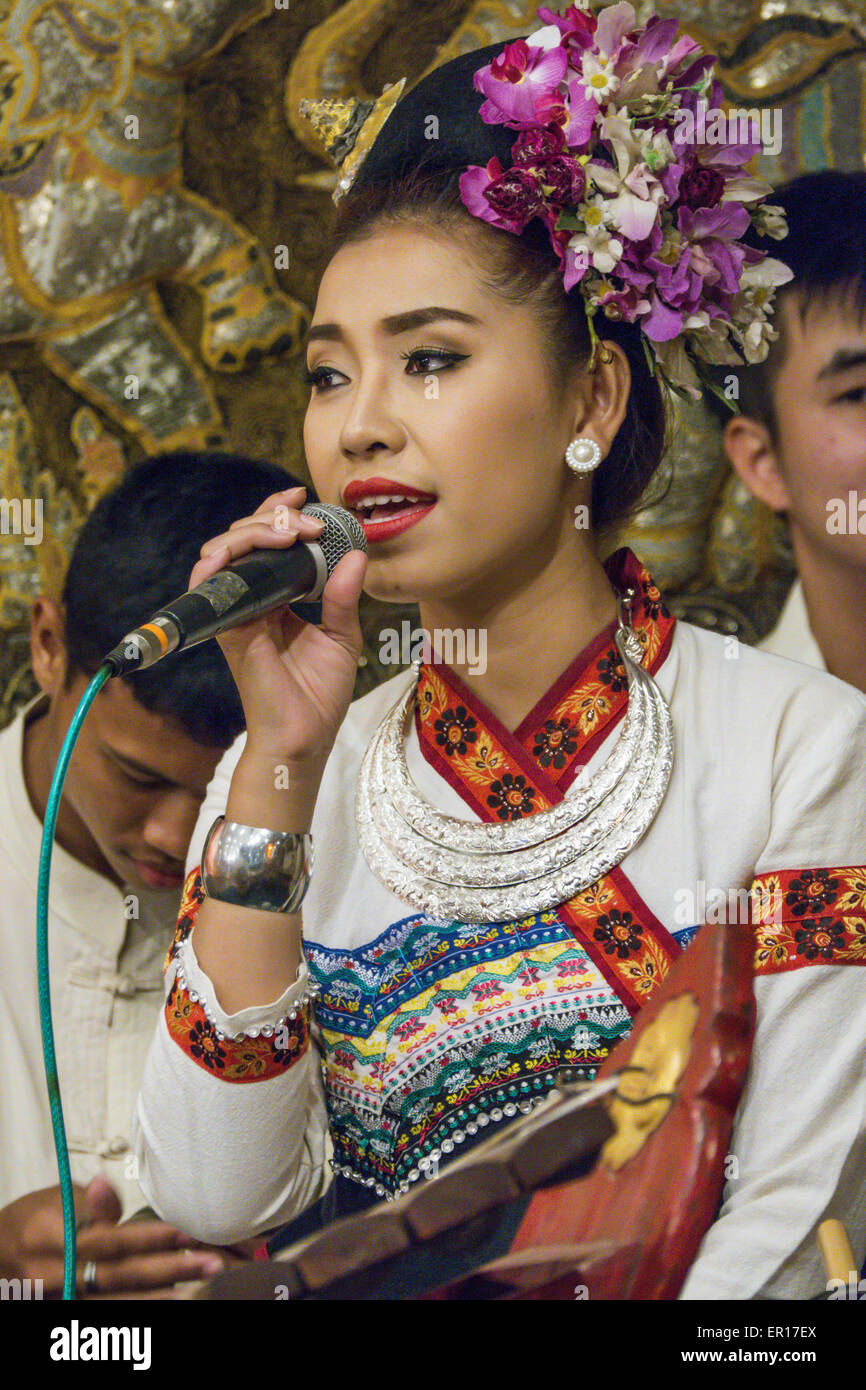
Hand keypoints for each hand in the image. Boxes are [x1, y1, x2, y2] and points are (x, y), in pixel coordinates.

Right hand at [0, 1177, 226, 1298]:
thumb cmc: (32, 1220)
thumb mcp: (53, 1199)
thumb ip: (89, 1202)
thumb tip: (107, 1187)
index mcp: (45, 1235)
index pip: (105, 1240)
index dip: (147, 1238)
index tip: (185, 1233)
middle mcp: (48, 1273)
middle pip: (116, 1276)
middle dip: (166, 1270)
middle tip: (209, 1263)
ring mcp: (55, 1299)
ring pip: (113, 1302)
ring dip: (159, 1296)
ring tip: (200, 1287)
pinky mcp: (63, 1312)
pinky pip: (105, 1314)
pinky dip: (138, 1307)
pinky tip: (169, 1300)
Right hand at [190, 485, 366, 771]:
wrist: (304, 737)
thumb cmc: (321, 694)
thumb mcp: (343, 636)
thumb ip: (343, 595)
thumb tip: (356, 554)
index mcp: (280, 596)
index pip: (271, 542)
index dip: (281, 513)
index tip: (305, 497)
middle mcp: (254, 598)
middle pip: (245, 538)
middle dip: (273, 517)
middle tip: (307, 521)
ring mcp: (236, 611)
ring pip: (224, 551)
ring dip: (252, 530)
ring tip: (287, 530)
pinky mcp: (226, 627)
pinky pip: (208, 585)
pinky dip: (217, 561)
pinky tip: (240, 550)